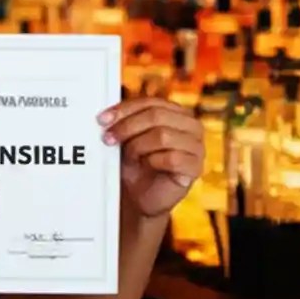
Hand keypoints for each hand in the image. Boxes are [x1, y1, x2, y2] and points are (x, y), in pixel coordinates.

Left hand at [98, 97, 204, 217]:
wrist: (140, 196)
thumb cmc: (135, 164)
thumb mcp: (126, 138)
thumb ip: (123, 121)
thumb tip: (107, 114)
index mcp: (176, 113)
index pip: (151, 103)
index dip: (125, 109)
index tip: (102, 120)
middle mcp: (191, 126)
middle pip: (157, 116)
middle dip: (127, 127)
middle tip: (108, 139)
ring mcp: (197, 146)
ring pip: (163, 136)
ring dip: (138, 146)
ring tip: (130, 156)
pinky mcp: (195, 167)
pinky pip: (172, 158)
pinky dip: (153, 161)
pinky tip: (147, 165)